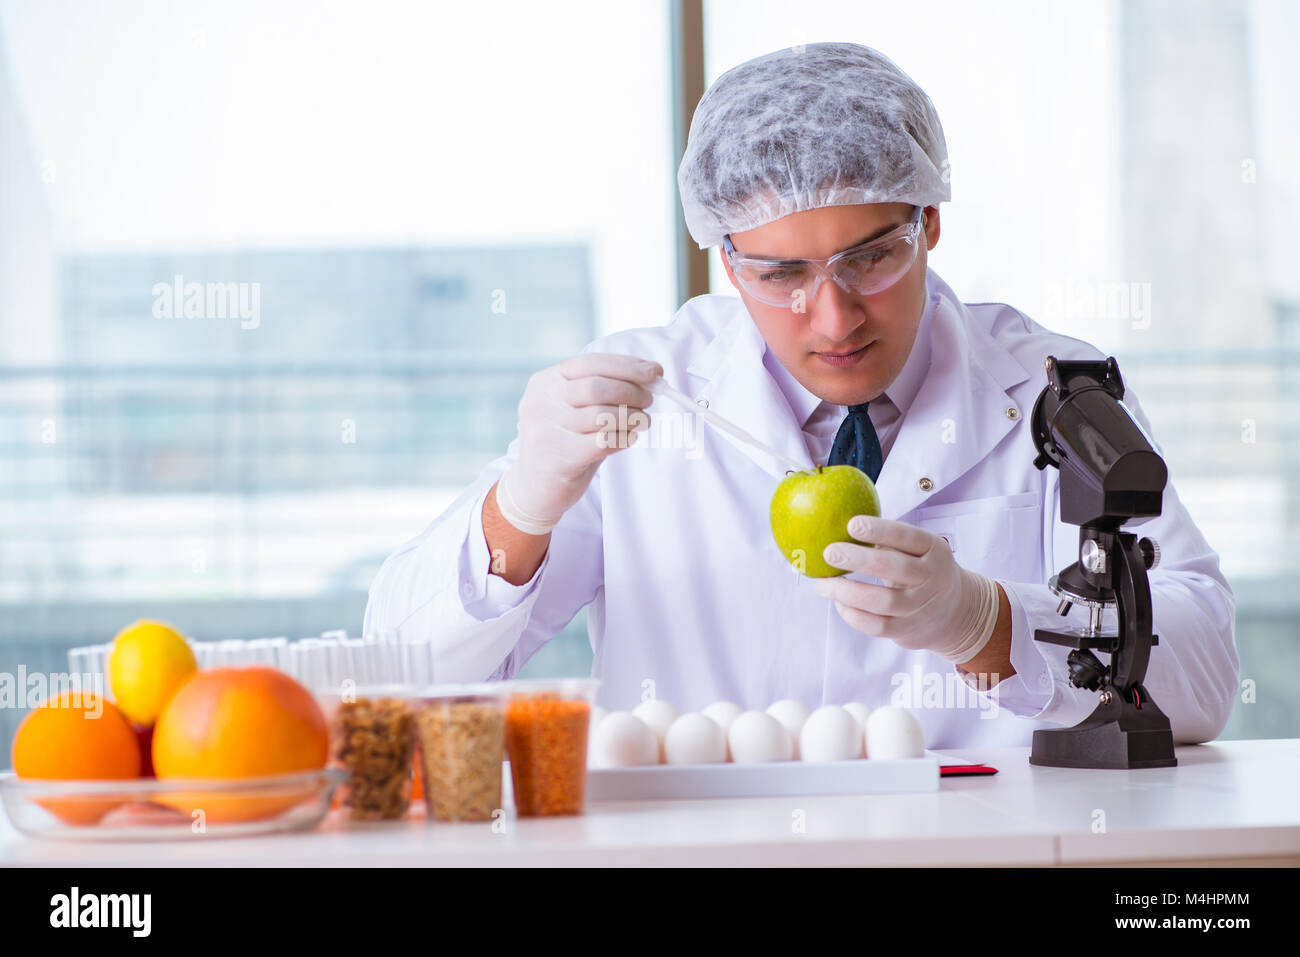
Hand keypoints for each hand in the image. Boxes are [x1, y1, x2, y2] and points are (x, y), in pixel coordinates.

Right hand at [494, 353, 661, 534]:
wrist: (534, 488)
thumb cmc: (564, 441)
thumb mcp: (573, 408)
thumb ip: (603, 391)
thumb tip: (649, 375)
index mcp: (545, 382)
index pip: (590, 363)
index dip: (627, 366)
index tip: (655, 372)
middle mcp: (541, 403)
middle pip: (596, 387)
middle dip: (632, 391)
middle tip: (649, 400)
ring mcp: (547, 431)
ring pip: (603, 416)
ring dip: (632, 416)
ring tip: (642, 421)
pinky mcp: (560, 459)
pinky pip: (604, 442)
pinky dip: (625, 438)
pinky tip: (629, 438)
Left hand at [814, 515, 1000, 664]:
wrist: (955, 612)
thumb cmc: (922, 571)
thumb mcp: (919, 550)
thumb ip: (889, 541)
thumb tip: (838, 526)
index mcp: (934, 549)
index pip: (908, 537)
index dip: (880, 530)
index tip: (851, 524)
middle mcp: (932, 577)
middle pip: (895, 568)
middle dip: (859, 559)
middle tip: (830, 552)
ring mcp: (922, 607)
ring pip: (884, 601)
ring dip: (847, 592)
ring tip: (823, 584)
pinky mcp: (908, 630)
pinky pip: (877, 626)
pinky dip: (853, 615)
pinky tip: (839, 603)